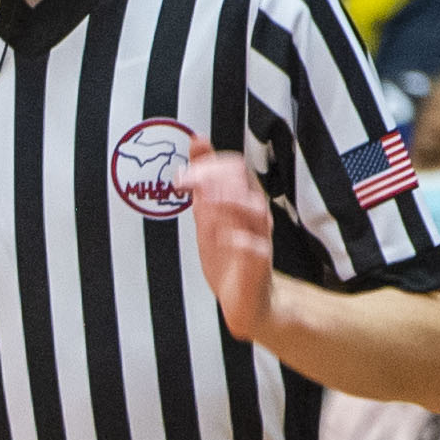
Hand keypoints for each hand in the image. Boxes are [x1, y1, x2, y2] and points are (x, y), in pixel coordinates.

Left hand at [181, 127, 273, 341]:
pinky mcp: (257, 266)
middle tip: (186, 183)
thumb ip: (203, 180)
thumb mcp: (210, 213)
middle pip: (243, 182)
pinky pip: (255, 249)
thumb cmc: (229, 255)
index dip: (208, 164)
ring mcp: (258, 239)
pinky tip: (224, 236)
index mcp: (243, 199)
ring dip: (228, 201)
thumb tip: (197, 140)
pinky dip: (240, 241)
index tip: (181, 176)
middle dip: (213, 177)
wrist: (247, 299)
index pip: (234, 166)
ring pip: (253, 210)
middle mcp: (254, 215)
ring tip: (205, 199)